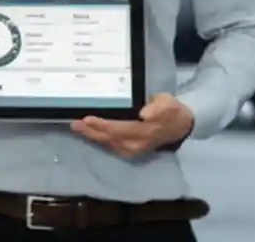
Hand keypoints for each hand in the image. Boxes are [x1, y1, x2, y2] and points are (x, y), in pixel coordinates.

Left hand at [70, 93, 194, 158]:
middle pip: (109, 139)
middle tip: (74, 124)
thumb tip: (144, 114)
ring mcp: (133, 149)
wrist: (180, 126)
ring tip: (78, 129)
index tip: (87, 119)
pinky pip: (112, 146)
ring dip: (92, 137)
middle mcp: (136, 143)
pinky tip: (91, 134)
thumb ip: (157, 108)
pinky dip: (100, 140)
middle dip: (90, 132)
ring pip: (108, 144)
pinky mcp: (131, 151)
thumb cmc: (171, 110)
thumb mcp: (168, 103)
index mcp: (144, 131)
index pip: (117, 129)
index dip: (101, 125)